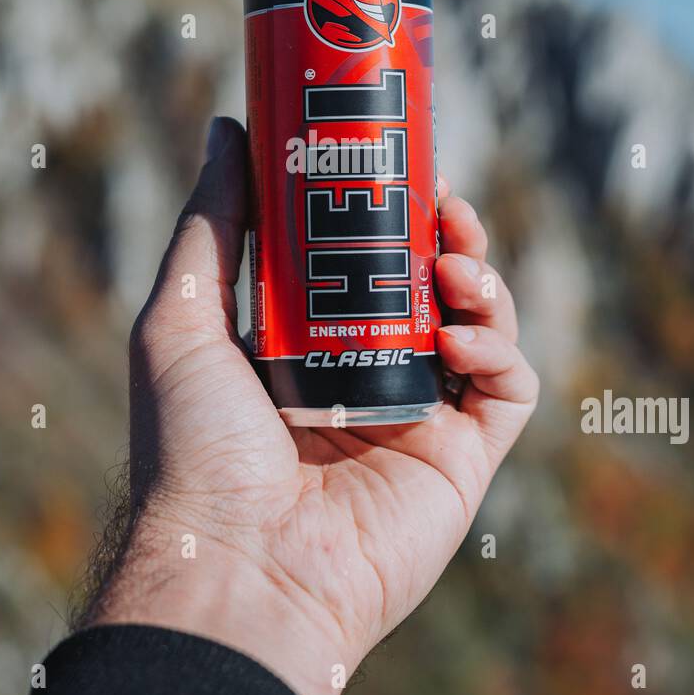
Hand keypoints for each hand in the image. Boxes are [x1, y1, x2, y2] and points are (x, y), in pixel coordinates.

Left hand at [89, 117, 538, 694]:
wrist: (238, 567)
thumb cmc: (194, 448)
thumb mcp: (184, 319)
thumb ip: (212, 224)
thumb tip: (227, 128)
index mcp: (304, 350)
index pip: (362, 264)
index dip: (387, 211)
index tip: (398, 160)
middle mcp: (365, 380)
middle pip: (431, 288)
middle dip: (446, 236)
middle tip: (444, 200)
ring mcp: (418, 421)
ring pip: (481, 328)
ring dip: (480, 282)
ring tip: (451, 265)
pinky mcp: (462, 462)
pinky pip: (510, 390)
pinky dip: (500, 350)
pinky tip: (458, 340)